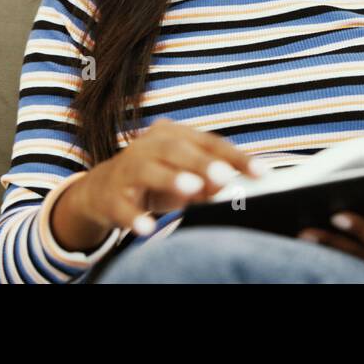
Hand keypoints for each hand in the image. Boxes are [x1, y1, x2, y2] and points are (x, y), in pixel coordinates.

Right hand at [72, 118, 264, 236]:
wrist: (102, 190)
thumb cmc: (155, 180)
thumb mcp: (186, 178)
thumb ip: (209, 181)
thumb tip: (230, 184)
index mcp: (172, 135)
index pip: (209, 142)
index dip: (235, 156)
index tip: (261, 173)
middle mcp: (148, 146)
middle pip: (177, 149)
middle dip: (202, 162)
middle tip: (225, 177)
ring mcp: (127, 169)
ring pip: (148, 169)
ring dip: (171, 178)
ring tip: (192, 190)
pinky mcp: (109, 195)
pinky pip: (122, 206)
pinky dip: (134, 216)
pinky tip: (147, 228)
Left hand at [297, 189, 363, 283]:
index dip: (362, 230)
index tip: (338, 215)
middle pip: (362, 257)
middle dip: (333, 243)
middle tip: (304, 230)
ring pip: (355, 264)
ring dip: (329, 250)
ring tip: (302, 234)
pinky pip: (357, 265)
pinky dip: (338, 254)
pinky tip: (318, 242)